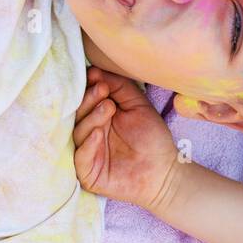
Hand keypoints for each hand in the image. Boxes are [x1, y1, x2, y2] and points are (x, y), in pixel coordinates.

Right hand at [73, 66, 179, 209]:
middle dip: (88, 100)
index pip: (84, 100)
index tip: (96, 76)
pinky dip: (88, 144)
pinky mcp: (88, 173)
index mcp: (98, 117)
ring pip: (78, 132)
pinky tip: (98, 132)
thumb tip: (95, 70)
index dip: (88, 88)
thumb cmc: (152, 138)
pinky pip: (81, 157)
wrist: (164, 170)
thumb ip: (120, 87)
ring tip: (107, 107)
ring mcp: (87, 152)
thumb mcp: (138, 105)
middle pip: (78, 115)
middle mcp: (89, 133)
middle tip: (102, 90)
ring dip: (91, 118)